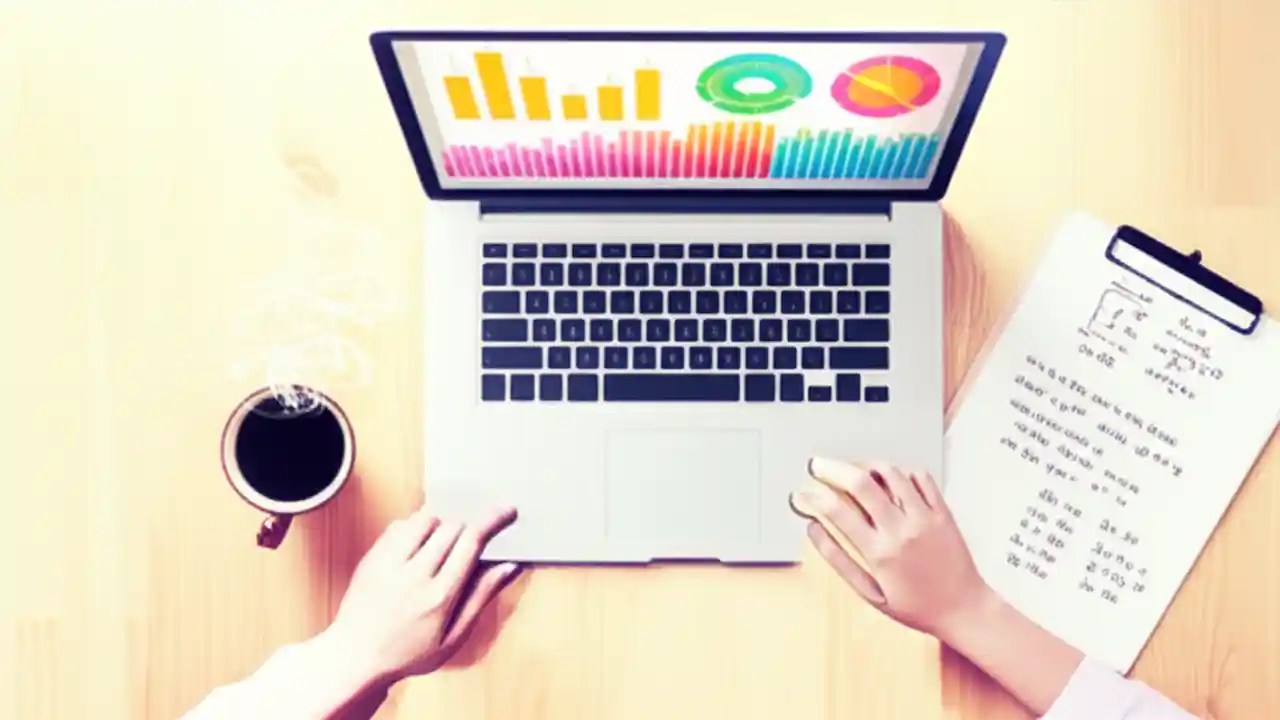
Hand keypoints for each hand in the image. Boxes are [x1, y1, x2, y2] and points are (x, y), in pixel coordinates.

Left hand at [320, 505, 521, 684]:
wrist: (355, 657)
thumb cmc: (407, 653)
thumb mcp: (453, 638)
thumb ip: (481, 598)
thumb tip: (509, 567)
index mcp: (439, 596)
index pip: (471, 542)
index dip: (492, 521)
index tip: (506, 511)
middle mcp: (414, 575)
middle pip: (451, 526)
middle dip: (466, 527)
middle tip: (468, 542)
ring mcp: (389, 563)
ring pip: (425, 519)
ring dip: (440, 524)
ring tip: (441, 545)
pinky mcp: (372, 557)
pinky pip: (399, 525)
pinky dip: (414, 527)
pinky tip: (417, 548)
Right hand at [792, 458, 994, 640]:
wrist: (964, 609)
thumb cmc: (916, 606)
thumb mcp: (870, 593)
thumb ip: (838, 559)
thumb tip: (813, 531)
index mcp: (879, 552)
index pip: (837, 510)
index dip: (812, 497)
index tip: (801, 493)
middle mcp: (902, 530)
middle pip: (860, 482)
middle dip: (832, 468)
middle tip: (819, 465)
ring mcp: (924, 517)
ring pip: (890, 472)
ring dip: (864, 464)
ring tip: (852, 469)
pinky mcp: (942, 512)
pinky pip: (920, 477)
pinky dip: (900, 470)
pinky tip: (889, 477)